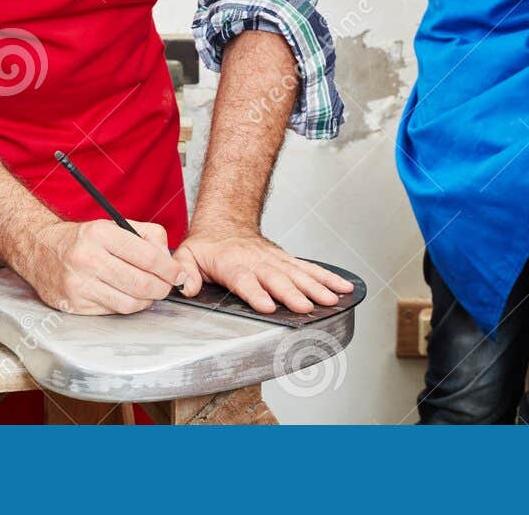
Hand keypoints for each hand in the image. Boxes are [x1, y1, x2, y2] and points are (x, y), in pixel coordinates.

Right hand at [17, 218, 186, 314]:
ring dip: (146, 300)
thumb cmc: (81, 239)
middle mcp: (87, 259)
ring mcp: (79, 285)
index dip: (169, 269)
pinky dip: (125, 306)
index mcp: (100, 234)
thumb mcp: (111, 225)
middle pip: (141, 284)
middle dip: (162, 288)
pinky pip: (112, 312)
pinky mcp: (73, 305)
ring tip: (148, 292)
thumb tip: (169, 258)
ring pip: (129, 303)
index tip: (179, 274)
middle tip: (167, 286)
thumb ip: (145, 236)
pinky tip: (125, 296)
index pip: (147, 256)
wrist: (38, 249)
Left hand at [173, 225, 354, 313]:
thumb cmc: (206, 246)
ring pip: (298, 273)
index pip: (245, 279)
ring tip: (332, 299)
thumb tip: (185, 288)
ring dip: (316, 286)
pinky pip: (310, 268)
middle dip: (292, 293)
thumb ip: (184, 272)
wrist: (225, 222)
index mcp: (232, 263)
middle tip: (306, 306)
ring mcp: (275, 260)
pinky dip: (328, 277)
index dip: (256, 293)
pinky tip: (344, 288)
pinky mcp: (287, 260)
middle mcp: (257, 261)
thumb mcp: (186, 256)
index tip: (268, 306)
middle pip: (277, 278)